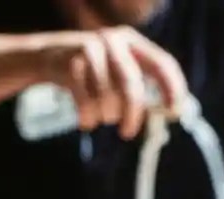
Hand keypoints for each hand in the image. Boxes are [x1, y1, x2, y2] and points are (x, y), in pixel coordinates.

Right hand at [35, 27, 187, 138]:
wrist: (49, 56)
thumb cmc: (95, 72)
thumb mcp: (119, 69)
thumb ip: (143, 87)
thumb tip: (169, 114)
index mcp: (132, 41)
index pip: (161, 63)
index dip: (172, 88)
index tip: (174, 113)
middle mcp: (112, 41)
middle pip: (131, 84)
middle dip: (132, 113)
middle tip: (128, 133)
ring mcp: (89, 50)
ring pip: (106, 96)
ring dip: (106, 115)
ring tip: (103, 117)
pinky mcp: (69, 64)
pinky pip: (85, 101)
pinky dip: (88, 118)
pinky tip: (87, 121)